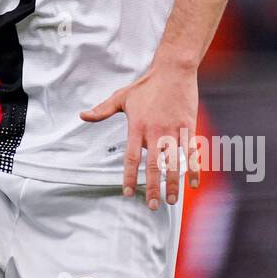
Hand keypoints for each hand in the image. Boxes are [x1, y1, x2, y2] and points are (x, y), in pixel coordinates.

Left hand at [79, 61, 199, 209]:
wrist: (173, 71)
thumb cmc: (146, 85)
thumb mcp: (121, 97)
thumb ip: (102, 110)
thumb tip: (82, 116)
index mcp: (137, 127)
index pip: (131, 158)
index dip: (130, 177)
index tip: (128, 193)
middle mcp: (156, 132)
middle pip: (154, 166)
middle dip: (154, 188)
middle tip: (154, 206)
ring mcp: (174, 131)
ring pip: (174, 163)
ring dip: (174, 183)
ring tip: (173, 200)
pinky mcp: (189, 127)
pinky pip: (193, 153)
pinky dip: (194, 169)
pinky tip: (194, 184)